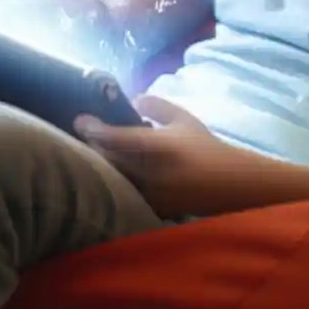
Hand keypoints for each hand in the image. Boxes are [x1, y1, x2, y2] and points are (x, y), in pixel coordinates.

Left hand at [74, 96, 263, 219]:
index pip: (115, 137)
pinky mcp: (151, 208)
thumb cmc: (205, 147)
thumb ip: (157, 106)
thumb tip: (134, 99)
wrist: (229, 184)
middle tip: (85, 134)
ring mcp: (148, 193)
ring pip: (113, 178)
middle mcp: (148, 171)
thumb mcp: (184, 119)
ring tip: (95, 152)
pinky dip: (115, 181)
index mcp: (157, 146)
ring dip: (102, 165)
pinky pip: (124, 193)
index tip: (80, 120)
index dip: (93, 128)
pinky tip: (114, 173)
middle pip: (107, 159)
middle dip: (93, 146)